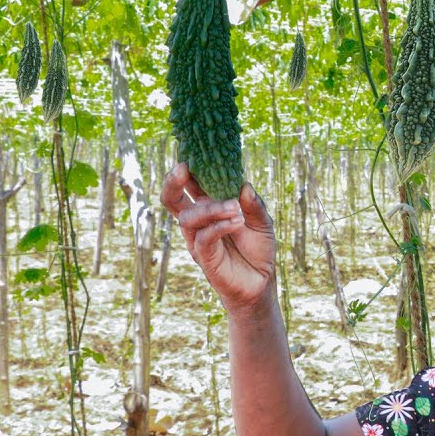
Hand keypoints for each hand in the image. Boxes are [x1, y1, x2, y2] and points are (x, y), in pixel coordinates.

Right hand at [161, 163, 274, 312]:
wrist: (261, 282)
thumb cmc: (258, 249)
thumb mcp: (262, 223)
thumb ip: (254, 205)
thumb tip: (244, 185)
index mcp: (210, 208)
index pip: (192, 185)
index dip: (189, 169)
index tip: (193, 154)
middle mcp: (199, 222)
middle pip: (172, 199)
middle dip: (172, 181)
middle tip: (184, 168)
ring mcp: (198, 239)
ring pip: (189, 217)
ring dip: (212, 208)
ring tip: (235, 208)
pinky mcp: (203, 256)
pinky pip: (203, 237)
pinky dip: (219, 226)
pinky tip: (236, 222)